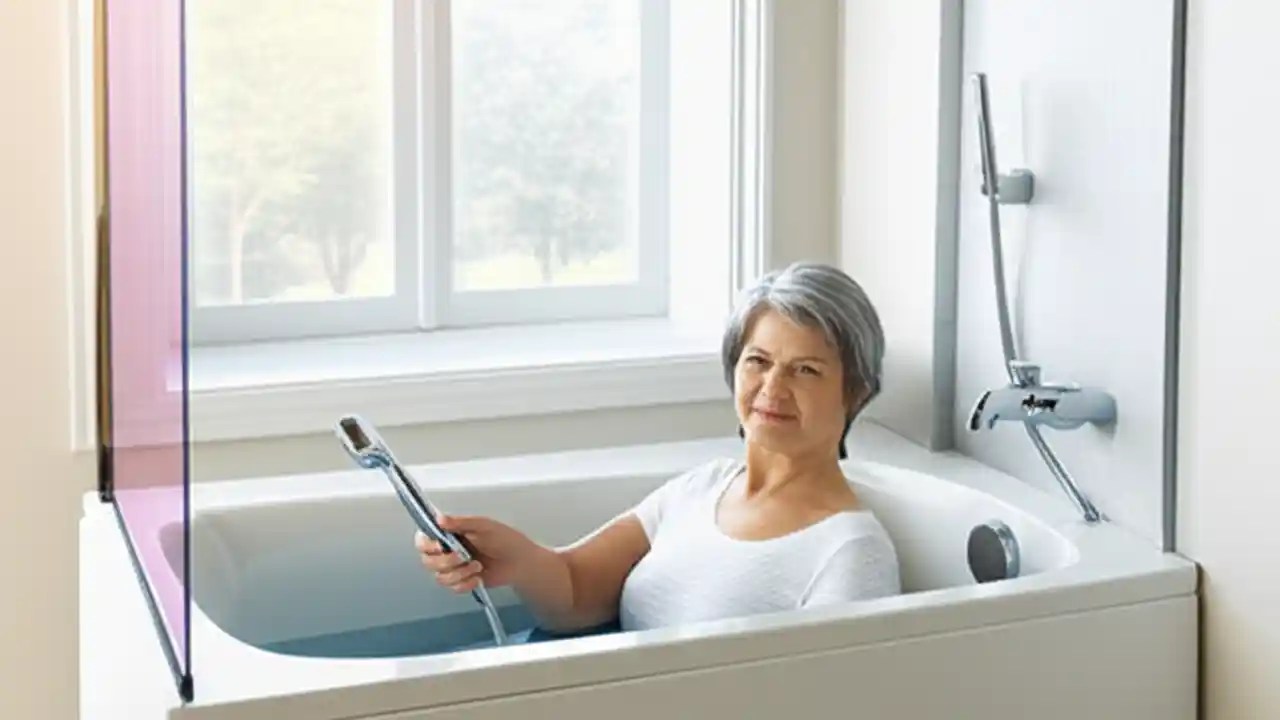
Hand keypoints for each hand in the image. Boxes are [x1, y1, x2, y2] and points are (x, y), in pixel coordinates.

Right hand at [414, 514, 535, 592]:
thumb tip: (438, 518)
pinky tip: (478, 579)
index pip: (423, 540)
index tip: (440, 546)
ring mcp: (453, 568)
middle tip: (463, 557)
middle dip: (445, 562)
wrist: (520, 561)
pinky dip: (465, 584)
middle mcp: (447, 551)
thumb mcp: (484, 526)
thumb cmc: (504, 539)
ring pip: (440, 577)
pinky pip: (453, 588)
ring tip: (477, 566)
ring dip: (459, 574)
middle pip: (427, 562)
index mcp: (449, 534)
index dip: (426, 545)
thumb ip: (461, 522)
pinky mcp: (462, 582)